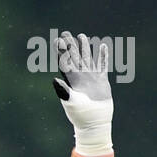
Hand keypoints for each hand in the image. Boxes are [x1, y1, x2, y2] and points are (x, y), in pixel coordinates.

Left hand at [52, 31, 112, 156]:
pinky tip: (102, 46)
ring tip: (82, 36)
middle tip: (66, 33)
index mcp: (72, 81)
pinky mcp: (102, 82)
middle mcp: (80, 77)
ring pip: (87, 58)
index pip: (65, 62)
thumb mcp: (71, 102)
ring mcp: (91, 79)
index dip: (61, 51)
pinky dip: (103, 56)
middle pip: (74, 57)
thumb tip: (54, 79)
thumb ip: (63, 91)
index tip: (58, 40)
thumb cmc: (81, 115)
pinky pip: (102, 66)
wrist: (94, 123)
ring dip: (85, 48)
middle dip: (70, 45)